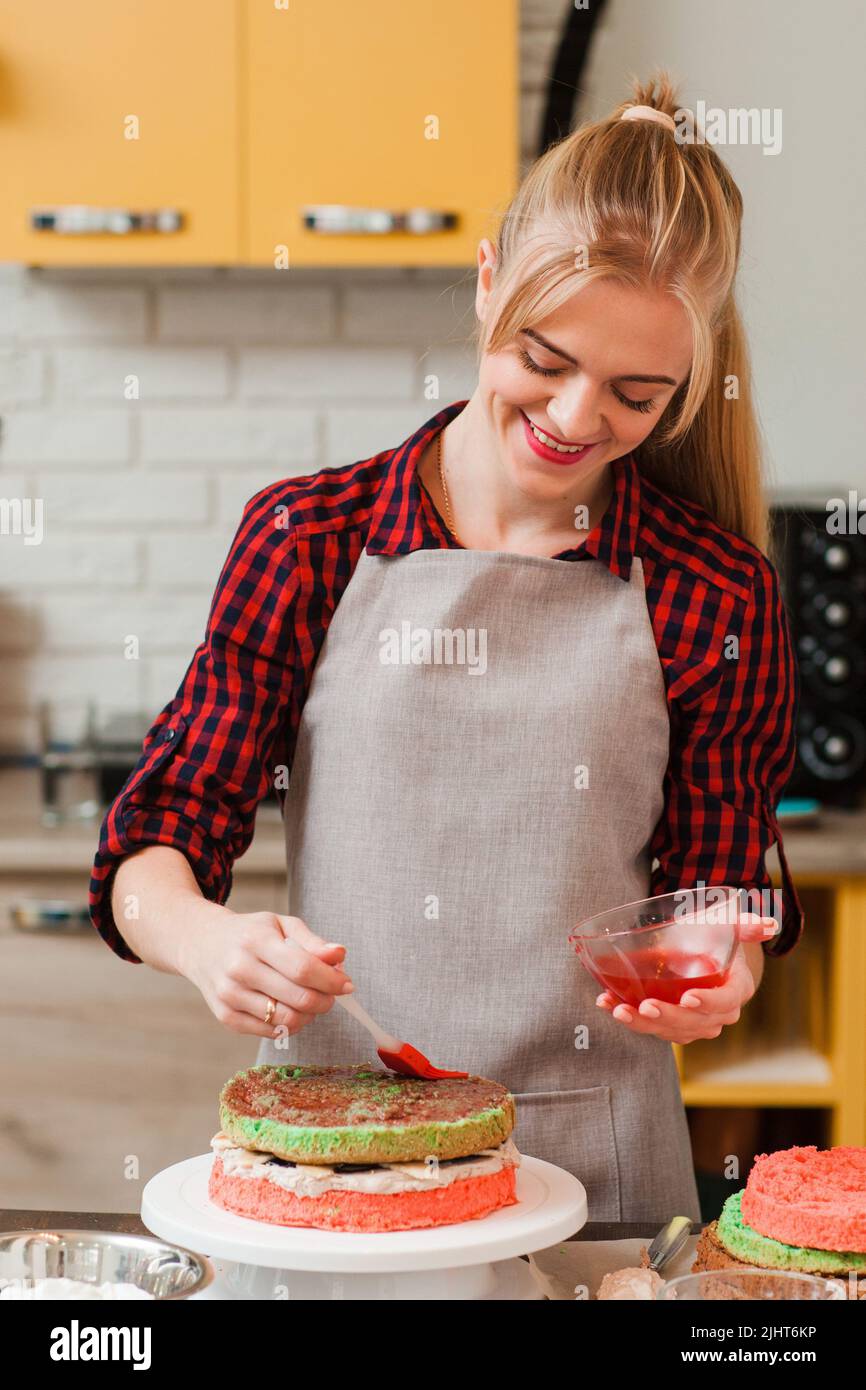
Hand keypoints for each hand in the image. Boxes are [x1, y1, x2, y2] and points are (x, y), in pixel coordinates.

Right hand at [181, 903, 353, 1038]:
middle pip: (298, 998)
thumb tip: (340, 956)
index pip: (303, 968)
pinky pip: (271, 1032)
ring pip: (287, 1020)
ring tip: (311, 1001)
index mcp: (256, 940)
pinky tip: (290, 1009)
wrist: (201, 944)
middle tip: (331, 994)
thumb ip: (312, 942)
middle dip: (326, 1001)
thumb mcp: (281, 925)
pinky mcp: (226, 1017)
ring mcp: (230, 996)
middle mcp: (240, 969)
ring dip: (310, 1015)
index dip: (331, 980)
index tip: (347, 984)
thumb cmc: (250, 933)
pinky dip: (290, 1024)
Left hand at [594, 913, 778, 1043]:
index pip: (726, 1002)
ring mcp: (694, 1022)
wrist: (698, 946)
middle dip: (669, 1017)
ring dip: (642, 1024)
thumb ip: (745, 924)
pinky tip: (607, 1002)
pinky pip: (652, 1027)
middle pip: (695, 1022)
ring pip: (670, 1031)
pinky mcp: (672, 1024)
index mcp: (736, 989)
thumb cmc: (714, 933)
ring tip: (618, 1008)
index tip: (688, 997)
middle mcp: (718, 1012)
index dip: (709, 1003)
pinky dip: (629, 1018)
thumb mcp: (726, 923)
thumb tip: (769, 926)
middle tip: (645, 1006)